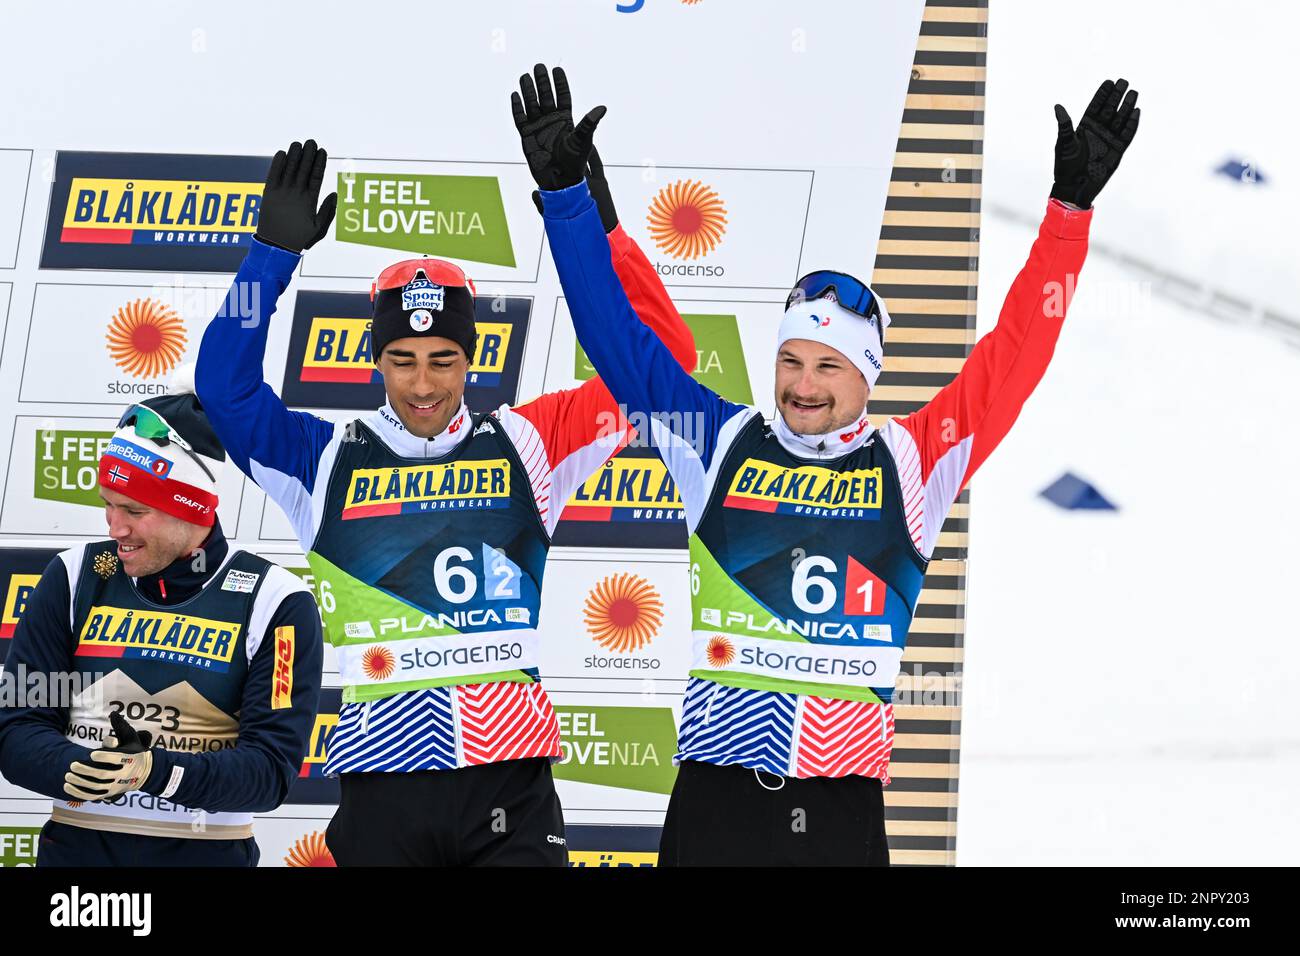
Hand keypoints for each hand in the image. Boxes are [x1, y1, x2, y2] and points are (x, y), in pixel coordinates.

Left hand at [64, 712, 154, 801]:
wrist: (146, 773)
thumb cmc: (136, 752)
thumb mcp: (132, 738)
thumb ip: (121, 726)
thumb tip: (113, 713)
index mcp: (128, 758)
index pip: (115, 759)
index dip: (103, 757)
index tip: (91, 754)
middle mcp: (122, 773)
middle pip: (103, 774)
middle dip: (86, 770)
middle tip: (72, 765)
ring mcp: (116, 785)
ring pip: (96, 786)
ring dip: (80, 782)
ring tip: (68, 775)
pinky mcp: (110, 793)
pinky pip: (93, 796)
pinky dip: (79, 793)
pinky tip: (67, 787)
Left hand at [255, 139, 337, 252]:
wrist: (275, 246)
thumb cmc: (298, 239)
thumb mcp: (319, 229)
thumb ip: (328, 211)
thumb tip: (334, 193)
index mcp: (309, 201)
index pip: (316, 176)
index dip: (320, 162)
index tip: (322, 151)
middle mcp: (296, 194)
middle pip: (303, 168)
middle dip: (308, 154)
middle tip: (311, 142)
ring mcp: (281, 192)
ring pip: (289, 168)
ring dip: (294, 154)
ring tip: (298, 144)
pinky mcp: (268, 193)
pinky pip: (273, 174)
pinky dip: (277, 163)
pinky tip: (282, 153)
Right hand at [512, 63, 605, 190]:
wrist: (560, 180)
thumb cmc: (574, 162)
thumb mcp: (583, 140)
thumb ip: (589, 123)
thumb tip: (602, 108)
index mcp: (566, 119)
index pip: (563, 96)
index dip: (560, 83)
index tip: (557, 69)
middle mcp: (551, 120)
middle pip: (545, 96)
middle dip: (542, 82)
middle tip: (539, 67)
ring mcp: (538, 127)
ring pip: (532, 104)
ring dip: (529, 90)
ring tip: (525, 76)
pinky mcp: (526, 136)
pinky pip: (520, 118)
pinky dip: (518, 107)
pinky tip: (515, 95)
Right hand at [531, 146, 619, 231]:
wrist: (606, 234)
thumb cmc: (580, 226)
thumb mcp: (558, 217)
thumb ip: (544, 205)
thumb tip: (534, 192)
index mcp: (566, 192)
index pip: (556, 173)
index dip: (552, 164)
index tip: (545, 153)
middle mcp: (578, 185)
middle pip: (568, 165)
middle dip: (562, 155)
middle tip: (556, 141)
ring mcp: (591, 183)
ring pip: (582, 162)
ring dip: (577, 151)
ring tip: (571, 137)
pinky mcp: (602, 183)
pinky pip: (596, 164)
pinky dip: (593, 154)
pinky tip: (590, 144)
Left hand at [1050, 78, 1139, 208]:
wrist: (1074, 187)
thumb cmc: (1065, 166)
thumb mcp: (1063, 143)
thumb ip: (1064, 125)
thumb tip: (1058, 106)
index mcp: (1084, 128)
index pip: (1095, 107)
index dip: (1102, 95)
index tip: (1109, 81)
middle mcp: (1098, 131)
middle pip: (1109, 109)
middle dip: (1116, 96)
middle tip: (1123, 81)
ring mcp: (1109, 140)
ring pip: (1120, 119)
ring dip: (1126, 106)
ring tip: (1133, 92)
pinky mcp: (1117, 150)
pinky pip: (1127, 134)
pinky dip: (1132, 123)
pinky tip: (1136, 111)